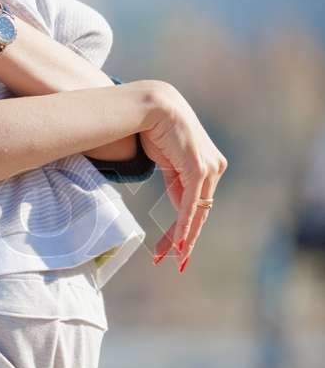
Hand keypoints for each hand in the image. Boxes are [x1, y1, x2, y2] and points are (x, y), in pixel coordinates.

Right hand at [139, 82, 227, 270]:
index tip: (173, 249)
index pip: (198, 205)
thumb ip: (176, 181)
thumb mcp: (166, 162)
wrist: (153, 105)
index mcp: (209, 166)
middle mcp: (215, 168)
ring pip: (196, 214)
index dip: (185, 228)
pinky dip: (183, 226)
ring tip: (167, 257)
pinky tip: (177, 243)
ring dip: (180, 239)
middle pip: (199, 213)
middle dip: (183, 240)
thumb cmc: (155, 128)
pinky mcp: (200, 169)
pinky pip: (191, 205)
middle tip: (172, 262)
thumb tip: (178, 204)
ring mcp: (210, 168)